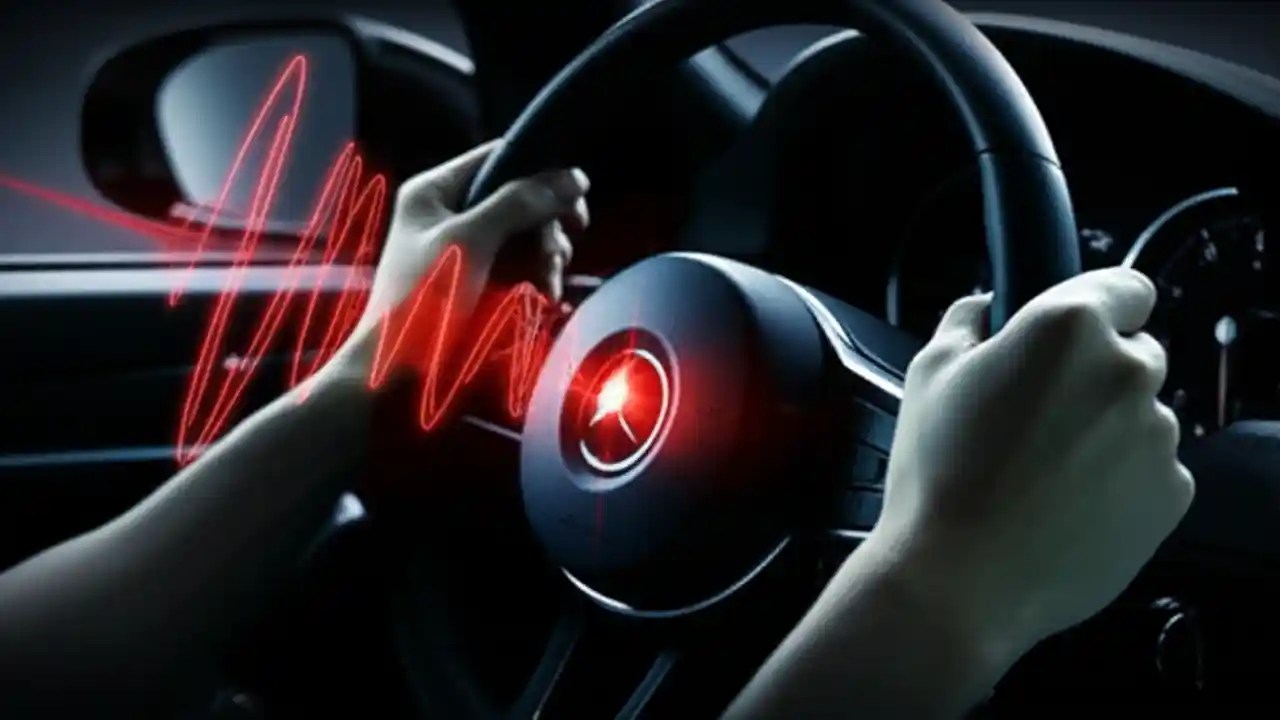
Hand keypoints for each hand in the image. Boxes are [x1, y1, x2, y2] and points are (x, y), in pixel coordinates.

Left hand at [333, 140, 590, 378]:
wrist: (393, 375)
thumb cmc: (420, 303)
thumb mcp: (470, 243)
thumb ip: (518, 204)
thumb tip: (572, 178)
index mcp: (434, 192)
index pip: (498, 159)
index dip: (540, 173)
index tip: (576, 200)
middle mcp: (448, 214)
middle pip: (518, 199)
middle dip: (545, 228)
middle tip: (560, 254)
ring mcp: (463, 249)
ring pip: (524, 236)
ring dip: (545, 259)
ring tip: (547, 287)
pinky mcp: (475, 283)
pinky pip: (518, 267)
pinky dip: (534, 280)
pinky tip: (544, 299)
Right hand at [861, 267, 1193, 663]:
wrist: (961, 579)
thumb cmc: (939, 477)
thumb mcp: (928, 375)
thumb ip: (965, 323)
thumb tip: (982, 309)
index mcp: (1069, 328)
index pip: (1126, 287)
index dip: (1097, 306)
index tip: (1073, 333)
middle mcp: (1127, 373)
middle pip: (1133, 354)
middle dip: (1093, 375)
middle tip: (1034, 413)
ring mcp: (1157, 437)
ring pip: (1141, 417)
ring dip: (1105, 431)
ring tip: (1041, 470)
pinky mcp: (1170, 495)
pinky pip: (1152, 472)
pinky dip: (1119, 481)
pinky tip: (1063, 502)